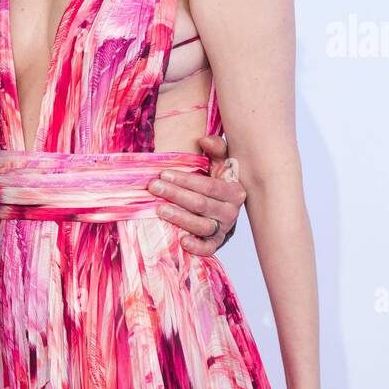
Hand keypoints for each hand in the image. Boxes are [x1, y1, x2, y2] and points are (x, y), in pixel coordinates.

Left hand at [148, 134, 246, 256]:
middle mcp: (231, 212)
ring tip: (160, 209)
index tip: (164, 174)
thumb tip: (203, 140)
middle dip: (176, 194)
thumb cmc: (219, 182)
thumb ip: (216, 149)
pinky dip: (196, 247)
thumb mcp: (221, 164)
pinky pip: (208, 249)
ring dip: (180, 218)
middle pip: (201, 204)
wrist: (225, 208)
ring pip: (201, 225)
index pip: (208, 186)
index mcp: (234, 191)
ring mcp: (224, 230)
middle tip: (154, 187)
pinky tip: (181, 240)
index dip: (185, 180)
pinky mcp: (216, 244)